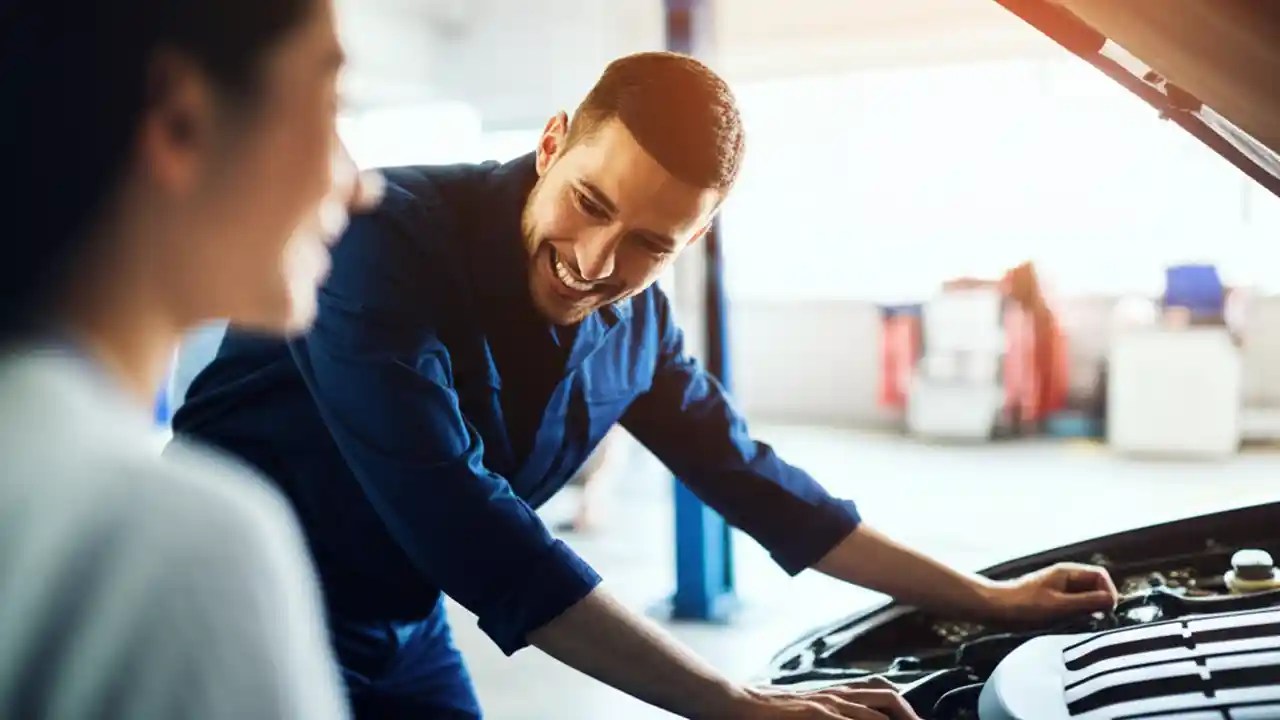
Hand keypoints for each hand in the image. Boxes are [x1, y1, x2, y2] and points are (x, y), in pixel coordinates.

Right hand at [729, 679, 921, 719]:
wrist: (738, 703)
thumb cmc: (769, 712)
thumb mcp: (806, 710)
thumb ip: (829, 714)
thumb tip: (846, 714)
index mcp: (836, 693)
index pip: (881, 692)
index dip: (904, 707)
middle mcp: (837, 694)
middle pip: (888, 696)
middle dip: (910, 715)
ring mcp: (828, 703)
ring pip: (876, 709)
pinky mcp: (817, 714)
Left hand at [986, 562, 1118, 621]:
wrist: (995, 608)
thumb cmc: (1025, 606)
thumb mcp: (1059, 606)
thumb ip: (1086, 602)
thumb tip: (1111, 599)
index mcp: (1067, 572)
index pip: (1100, 575)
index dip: (1108, 591)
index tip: (1107, 611)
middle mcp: (1064, 577)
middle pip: (1094, 585)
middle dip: (1099, 601)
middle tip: (1095, 619)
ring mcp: (1057, 587)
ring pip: (1084, 596)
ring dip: (1088, 608)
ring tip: (1080, 621)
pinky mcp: (1051, 599)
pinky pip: (1072, 604)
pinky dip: (1076, 613)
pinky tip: (1068, 622)